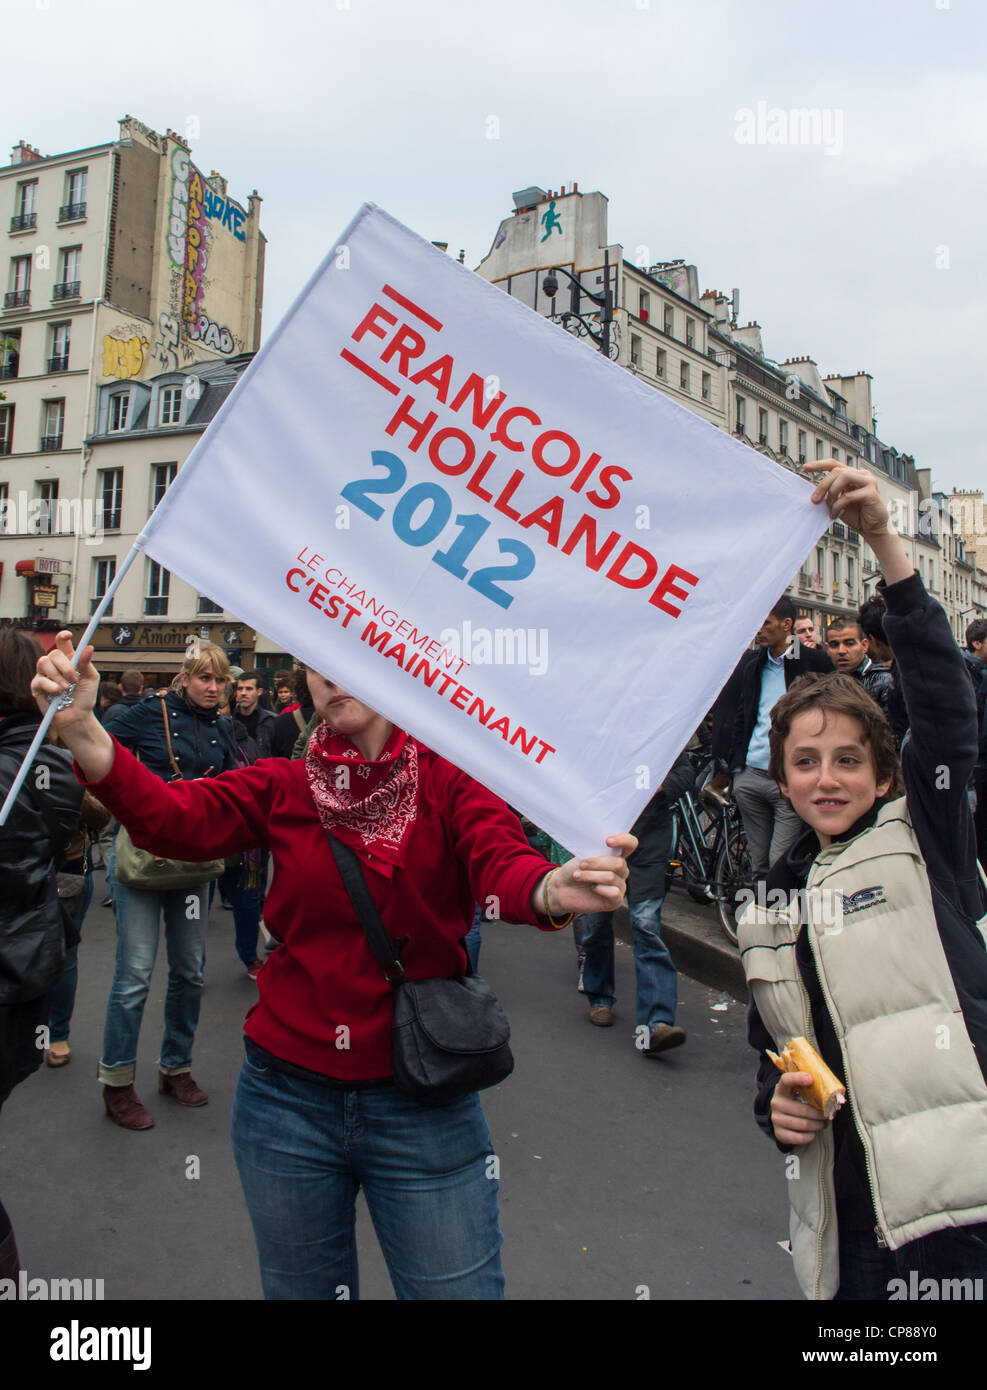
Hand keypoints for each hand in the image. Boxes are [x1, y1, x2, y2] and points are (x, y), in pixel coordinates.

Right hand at [31, 631, 113, 780]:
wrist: (77, 717)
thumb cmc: (84, 698)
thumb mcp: (91, 679)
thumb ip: (87, 664)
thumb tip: (89, 647)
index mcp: (69, 660)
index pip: (62, 643)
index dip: (62, 637)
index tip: (67, 635)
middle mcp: (55, 665)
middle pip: (53, 653)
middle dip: (65, 666)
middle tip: (74, 679)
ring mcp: (45, 675)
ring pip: (43, 663)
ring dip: (58, 676)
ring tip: (67, 689)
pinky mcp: (37, 686)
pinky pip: (39, 680)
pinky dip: (51, 687)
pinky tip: (58, 694)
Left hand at [544, 832, 637, 915]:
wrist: (563, 889)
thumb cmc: (575, 870)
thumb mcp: (583, 855)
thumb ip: (595, 849)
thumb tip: (600, 843)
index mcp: (616, 855)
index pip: (630, 844)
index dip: (623, 840)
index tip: (607, 841)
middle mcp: (621, 870)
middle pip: (619, 863)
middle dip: (597, 863)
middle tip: (582, 864)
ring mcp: (620, 885)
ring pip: (612, 877)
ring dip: (591, 876)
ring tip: (577, 875)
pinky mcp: (616, 901)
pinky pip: (614, 892)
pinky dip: (599, 889)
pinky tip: (592, 888)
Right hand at [770, 1071, 829, 1145]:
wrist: (781, 1118)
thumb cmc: (795, 1102)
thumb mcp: (798, 1093)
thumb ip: (809, 1090)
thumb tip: (831, 1094)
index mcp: (782, 1089)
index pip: (786, 1080)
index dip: (797, 1078)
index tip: (810, 1079)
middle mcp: (776, 1103)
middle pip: (802, 1109)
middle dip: (819, 1114)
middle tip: (827, 1116)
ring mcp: (776, 1118)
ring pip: (802, 1124)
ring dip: (817, 1125)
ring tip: (823, 1124)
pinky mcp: (779, 1133)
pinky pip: (798, 1137)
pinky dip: (809, 1136)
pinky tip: (813, 1133)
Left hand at [805, 460, 889, 539]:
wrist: (871, 528)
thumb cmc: (856, 514)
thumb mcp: (839, 501)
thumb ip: (830, 494)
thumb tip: (813, 493)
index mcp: (853, 474)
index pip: (834, 464)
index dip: (819, 465)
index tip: (805, 468)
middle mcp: (862, 474)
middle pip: (837, 471)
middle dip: (823, 485)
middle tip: (814, 499)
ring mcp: (869, 482)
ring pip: (844, 477)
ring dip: (831, 492)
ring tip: (828, 505)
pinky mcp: (872, 493)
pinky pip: (849, 495)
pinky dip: (838, 505)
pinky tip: (834, 513)